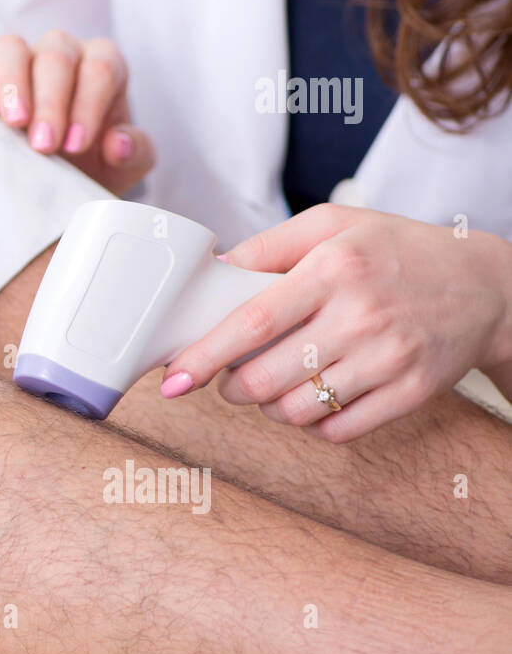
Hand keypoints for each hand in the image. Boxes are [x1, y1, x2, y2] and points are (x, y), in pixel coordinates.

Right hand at [0, 31, 154, 195]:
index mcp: (101, 67)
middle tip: (44, 145)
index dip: (89, 105)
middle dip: (52, 101)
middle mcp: (59, 54)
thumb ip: (135, 152)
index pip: (99, 69)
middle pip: (57, 56)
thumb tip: (117, 143)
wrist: (51, 182)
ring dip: (12, 84)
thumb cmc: (90, 167)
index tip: (76, 146)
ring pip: (11, 48)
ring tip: (11, 123)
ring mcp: (15, 62)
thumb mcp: (123, 167)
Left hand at [159, 204, 511, 441]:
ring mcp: (389, 358)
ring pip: (297, 410)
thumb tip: (213, 270)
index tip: (173, 378)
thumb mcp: (334, 224)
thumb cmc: (397, 249)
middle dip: (231, 389)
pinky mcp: (412, 392)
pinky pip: (339, 429)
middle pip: (265, 378)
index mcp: (334, 267)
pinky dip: (314, 423)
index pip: (251, 322)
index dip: (204, 355)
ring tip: (272, 388)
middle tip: (227, 381)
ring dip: (269, 408)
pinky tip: (314, 400)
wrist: (488, 285)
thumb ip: (268, 245)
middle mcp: (360, 314)